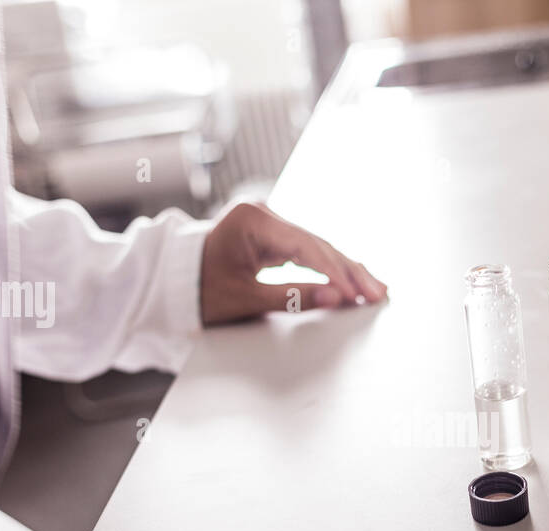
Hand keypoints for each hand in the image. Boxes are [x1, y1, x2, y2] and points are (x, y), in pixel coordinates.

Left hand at [199, 202, 387, 324]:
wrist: (171, 283)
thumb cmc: (198, 289)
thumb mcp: (245, 299)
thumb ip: (292, 297)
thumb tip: (336, 297)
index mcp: (253, 220)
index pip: (307, 246)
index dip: (335, 273)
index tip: (356, 294)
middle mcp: (265, 214)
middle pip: (319, 243)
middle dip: (350, 271)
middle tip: (378, 293)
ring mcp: (271, 224)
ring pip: (319, 247)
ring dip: (347, 271)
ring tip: (375, 290)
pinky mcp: (274, 238)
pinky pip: (309, 252)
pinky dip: (330, 269)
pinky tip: (353, 281)